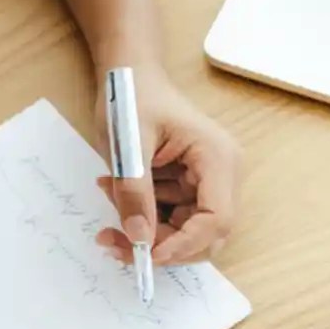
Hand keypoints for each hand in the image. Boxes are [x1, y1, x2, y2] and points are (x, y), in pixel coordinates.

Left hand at [93, 67, 241, 266]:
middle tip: (116, 243)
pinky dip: (143, 217)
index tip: (147, 254)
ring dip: (146, 231)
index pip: (217, 219)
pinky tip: (115, 194)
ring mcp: (206, 181)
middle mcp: (221, 173)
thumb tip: (139, 238)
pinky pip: (171, 217)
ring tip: (108, 207)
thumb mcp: (128, 143)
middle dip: (162, 245)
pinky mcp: (188, 185)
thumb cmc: (132, 96)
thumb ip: (134, 192)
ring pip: (185, 230)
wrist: (129, 74)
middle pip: (205, 234)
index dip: (185, 244)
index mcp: (217, 157)